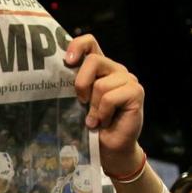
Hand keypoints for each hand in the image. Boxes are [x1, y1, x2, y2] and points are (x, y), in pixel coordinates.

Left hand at [66, 35, 143, 174]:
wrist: (109, 149)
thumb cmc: (91, 126)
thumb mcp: (78, 102)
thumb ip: (74, 85)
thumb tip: (55, 74)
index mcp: (100, 68)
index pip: (90, 43)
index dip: (77, 46)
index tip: (67, 61)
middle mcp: (115, 69)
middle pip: (93, 61)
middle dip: (81, 83)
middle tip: (80, 102)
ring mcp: (128, 79)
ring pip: (100, 84)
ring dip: (93, 107)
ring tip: (95, 119)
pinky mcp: (136, 92)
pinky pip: (110, 97)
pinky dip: (102, 113)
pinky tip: (104, 122)